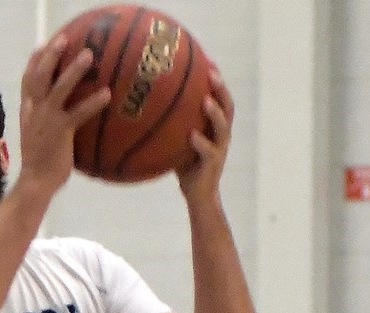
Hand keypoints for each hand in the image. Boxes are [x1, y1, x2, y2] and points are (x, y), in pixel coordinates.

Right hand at [15, 36, 109, 196]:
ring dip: (74, 71)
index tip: (42, 44)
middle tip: (64, 39)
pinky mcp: (60, 132)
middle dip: (51, 55)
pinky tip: (107, 94)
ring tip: (89, 56)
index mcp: (28, 111)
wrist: (35, 183)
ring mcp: (46, 121)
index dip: (34, 61)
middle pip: (39, 76)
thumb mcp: (36, 135)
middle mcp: (34, 111)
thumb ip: (44, 119)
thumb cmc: (40, 162)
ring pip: (59, 88)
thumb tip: (60, 112)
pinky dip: (93, 103)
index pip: (27, 80)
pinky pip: (78, 113)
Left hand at [175, 68, 234, 205]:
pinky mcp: (213, 166)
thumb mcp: (176, 142)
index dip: (216, 80)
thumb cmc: (184, 167)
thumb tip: (141, 107)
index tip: (207, 59)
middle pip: (228, 106)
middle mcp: (221, 135)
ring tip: (205, 100)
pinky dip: (200, 143)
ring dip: (215, 112)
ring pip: (223, 127)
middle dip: (221, 89)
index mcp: (214, 127)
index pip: (219, 98)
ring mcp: (219, 150)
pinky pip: (209, 151)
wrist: (197, 196)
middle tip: (212, 72)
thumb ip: (168, 125)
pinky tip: (191, 135)